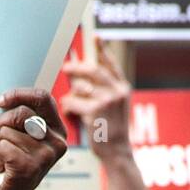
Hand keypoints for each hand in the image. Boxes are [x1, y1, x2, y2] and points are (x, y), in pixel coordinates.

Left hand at [0, 87, 66, 189]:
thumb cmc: (13, 166)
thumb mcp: (23, 137)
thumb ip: (20, 119)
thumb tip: (4, 100)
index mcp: (58, 131)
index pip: (42, 98)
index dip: (19, 94)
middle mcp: (57, 142)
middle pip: (20, 113)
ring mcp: (45, 155)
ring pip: (7, 132)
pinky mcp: (30, 167)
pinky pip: (3, 147)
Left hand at [61, 48, 131, 162]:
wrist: (117, 153)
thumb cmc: (112, 133)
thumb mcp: (115, 108)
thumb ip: (104, 92)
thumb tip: (82, 80)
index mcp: (123, 88)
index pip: (111, 63)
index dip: (102, 49)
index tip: (95, 36)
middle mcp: (117, 91)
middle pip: (92, 70)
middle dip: (77, 68)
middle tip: (66, 68)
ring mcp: (107, 100)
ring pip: (80, 88)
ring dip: (71, 94)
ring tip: (68, 103)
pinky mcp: (95, 111)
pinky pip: (73, 102)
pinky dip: (68, 107)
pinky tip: (68, 113)